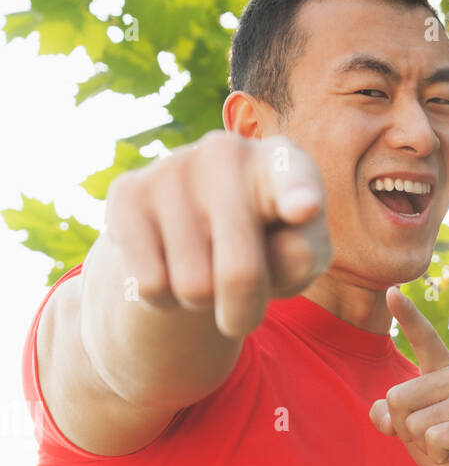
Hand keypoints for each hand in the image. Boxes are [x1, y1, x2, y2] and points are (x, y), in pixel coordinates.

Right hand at [104, 130, 331, 337]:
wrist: (196, 234)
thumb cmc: (267, 245)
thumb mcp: (299, 255)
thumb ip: (305, 255)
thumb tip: (286, 252)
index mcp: (281, 164)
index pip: (293, 177)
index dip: (299, 195)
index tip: (305, 208)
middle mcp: (226, 153)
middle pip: (240, 273)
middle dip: (244, 312)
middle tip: (243, 309)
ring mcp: (172, 168)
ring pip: (192, 287)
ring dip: (202, 303)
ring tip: (206, 271)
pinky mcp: (126, 193)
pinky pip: (149, 285)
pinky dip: (164, 300)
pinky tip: (170, 266)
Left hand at [369, 287, 448, 465]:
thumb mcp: (417, 435)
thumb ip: (395, 418)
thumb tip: (382, 412)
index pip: (425, 340)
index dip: (408, 316)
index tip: (391, 290)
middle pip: (398, 397)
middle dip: (407, 430)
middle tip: (440, 440)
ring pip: (415, 423)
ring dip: (426, 446)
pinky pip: (434, 438)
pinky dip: (439, 455)